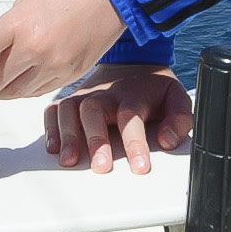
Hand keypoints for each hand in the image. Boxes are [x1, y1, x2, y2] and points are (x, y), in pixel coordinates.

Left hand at [0, 0, 135, 103]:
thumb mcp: (29, 0)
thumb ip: (9, 30)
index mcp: (18, 23)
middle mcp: (35, 48)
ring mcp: (55, 65)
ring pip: (15, 93)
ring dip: (4, 87)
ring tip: (7, 70)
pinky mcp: (71, 75)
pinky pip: (38, 92)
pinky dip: (27, 87)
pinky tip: (31, 70)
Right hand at [42, 64, 191, 173]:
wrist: (133, 64)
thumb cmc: (152, 89)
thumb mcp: (176, 98)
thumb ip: (179, 119)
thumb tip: (166, 140)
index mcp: (133, 94)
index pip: (132, 116)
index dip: (135, 142)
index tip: (139, 166)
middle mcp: (105, 93)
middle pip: (94, 110)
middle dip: (96, 139)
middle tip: (101, 167)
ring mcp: (85, 95)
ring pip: (70, 109)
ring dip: (69, 135)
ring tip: (69, 161)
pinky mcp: (71, 100)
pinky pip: (54, 110)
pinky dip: (51, 128)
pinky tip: (54, 147)